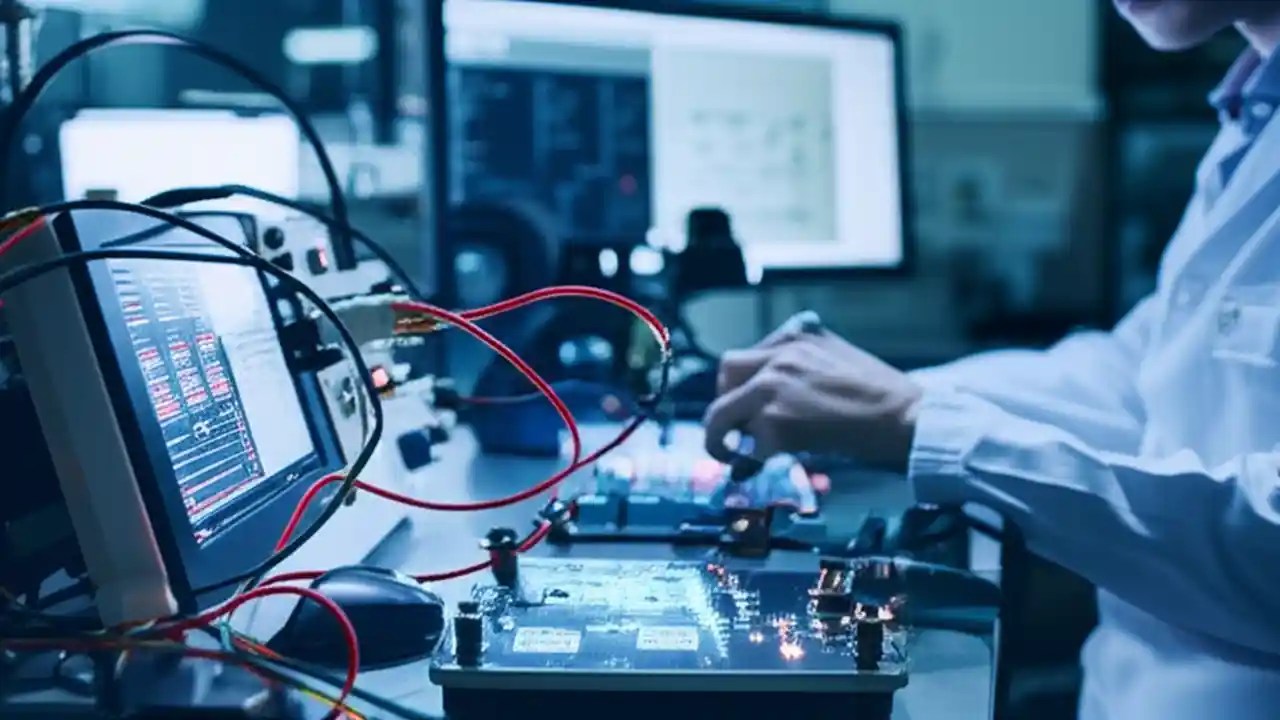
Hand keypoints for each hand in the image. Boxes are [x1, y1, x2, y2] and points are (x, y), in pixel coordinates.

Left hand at [702, 324, 922, 472]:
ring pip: (723, 412)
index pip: (749, 354)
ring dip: (724, 435)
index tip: (745, 404)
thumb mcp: (838, 356)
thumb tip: (772, 394)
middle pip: (726, 372)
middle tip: (733, 426)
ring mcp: (772, 387)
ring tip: (734, 455)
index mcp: (796, 336)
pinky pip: (747, 445)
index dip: (741, 384)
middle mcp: (779, 355)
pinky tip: (762, 466)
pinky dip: (751, 459)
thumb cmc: (882, 394)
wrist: (904, 417)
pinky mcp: (775, 421)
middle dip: (725, 401)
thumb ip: (803, 362)